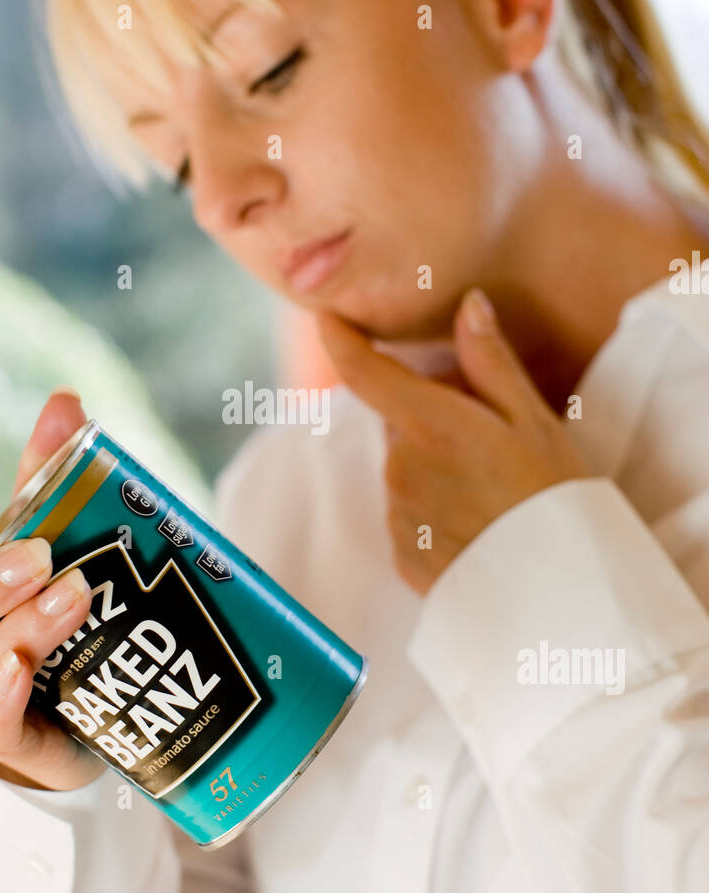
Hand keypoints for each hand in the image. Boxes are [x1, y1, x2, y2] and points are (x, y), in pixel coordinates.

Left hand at [317, 288, 592, 595]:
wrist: (563, 588)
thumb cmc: (556, 496)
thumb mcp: (533, 419)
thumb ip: (490, 361)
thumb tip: (468, 304)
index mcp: (430, 424)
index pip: (362, 371)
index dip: (340, 338)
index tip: (329, 317)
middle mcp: (401, 468)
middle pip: (399, 425)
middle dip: (432, 422)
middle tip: (489, 443)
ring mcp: (399, 516)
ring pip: (405, 473)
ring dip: (435, 471)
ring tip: (491, 494)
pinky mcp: (404, 558)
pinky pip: (410, 520)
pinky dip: (435, 515)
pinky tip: (478, 527)